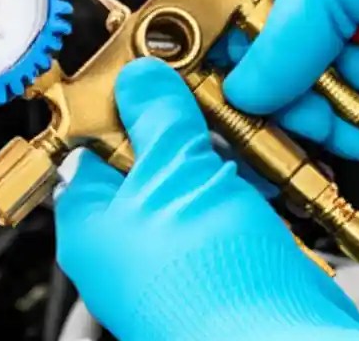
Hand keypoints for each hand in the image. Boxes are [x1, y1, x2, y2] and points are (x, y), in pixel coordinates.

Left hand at [54, 58, 358, 340]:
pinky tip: (271, 180)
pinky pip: (232, 213)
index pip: (91, 140)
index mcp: (88, 223)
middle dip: (188, 129)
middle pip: (148, 159)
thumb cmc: (208, 285)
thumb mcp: (175, 169)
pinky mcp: (224, 269)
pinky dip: (252, 191)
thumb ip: (157, 114)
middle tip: (212, 106)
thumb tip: (140, 78)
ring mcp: (176, 261)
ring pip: (196, 184)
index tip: (158, 74)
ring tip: (249, 143)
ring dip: (228, 158)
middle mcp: (125, 247)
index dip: (126, 101)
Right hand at [222, 0, 358, 159]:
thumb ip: (288, 39)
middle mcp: (330, 13)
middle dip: (297, 103)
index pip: (239, 38)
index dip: (236, 73)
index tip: (238, 106)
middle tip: (312, 105)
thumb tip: (244, 90)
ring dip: (346, 111)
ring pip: (332, 110)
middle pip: (284, 86)